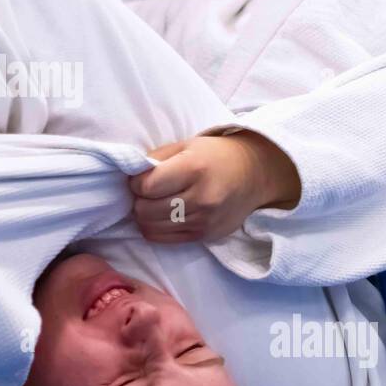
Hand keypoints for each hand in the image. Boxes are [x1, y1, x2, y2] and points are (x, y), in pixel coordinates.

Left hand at [128, 132, 299, 243]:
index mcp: (194, 169)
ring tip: (153, 203)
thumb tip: (130, 176)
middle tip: (146, 192)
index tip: (141, 177)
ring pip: (151, 228)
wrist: (254, 174)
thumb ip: (156, 159)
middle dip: (138, 200)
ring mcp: (204, 221)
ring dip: (145, 216)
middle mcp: (201, 198)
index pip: (147, 186)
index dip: (136, 182)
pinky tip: (163, 215)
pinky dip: (155, 229)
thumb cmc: (216, 155)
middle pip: (146, 210)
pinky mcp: (205, 236)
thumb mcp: (186, 145)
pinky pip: (164, 240)